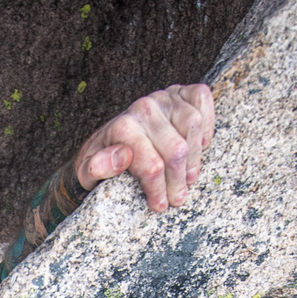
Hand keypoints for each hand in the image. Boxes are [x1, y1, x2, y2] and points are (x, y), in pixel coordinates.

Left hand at [74, 83, 214, 211]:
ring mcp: (163, 97)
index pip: (151, 164)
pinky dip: (207, 120)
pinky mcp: (180, 92)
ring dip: (194, 157)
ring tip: (188, 178)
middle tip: (177, 198)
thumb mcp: (89, 171)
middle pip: (176, 149)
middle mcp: (143, 107)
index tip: (160, 205)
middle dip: (177, 180)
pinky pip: (202, 98)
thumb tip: (121, 157)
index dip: (158, 189)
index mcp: (122, 127)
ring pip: (192, 125)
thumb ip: (98, 167)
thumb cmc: (104, 158)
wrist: (113, 137)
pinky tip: (200, 144)